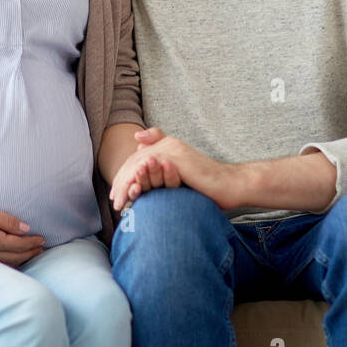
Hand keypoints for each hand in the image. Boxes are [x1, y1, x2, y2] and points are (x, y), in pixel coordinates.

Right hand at [0, 199, 44, 266]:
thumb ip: (6, 220)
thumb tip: (25, 228)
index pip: (19, 244)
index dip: (32, 242)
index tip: (42, 239)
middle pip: (16, 256)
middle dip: (31, 252)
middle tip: (42, 248)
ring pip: (7, 263)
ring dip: (22, 259)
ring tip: (32, 254)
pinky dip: (9, 263)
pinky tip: (12, 260)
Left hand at [110, 128, 241, 211]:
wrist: (232, 185)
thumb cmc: (210, 186)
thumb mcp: (184, 179)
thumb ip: (167, 175)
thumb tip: (150, 181)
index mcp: (168, 147)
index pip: (138, 160)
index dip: (126, 177)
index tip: (118, 195)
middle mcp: (168, 144)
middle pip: (135, 161)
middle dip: (122, 182)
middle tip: (115, 201)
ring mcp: (171, 149)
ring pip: (138, 164)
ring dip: (126, 184)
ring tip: (119, 202)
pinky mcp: (175, 157)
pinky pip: (148, 167)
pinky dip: (137, 182)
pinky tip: (132, 195)